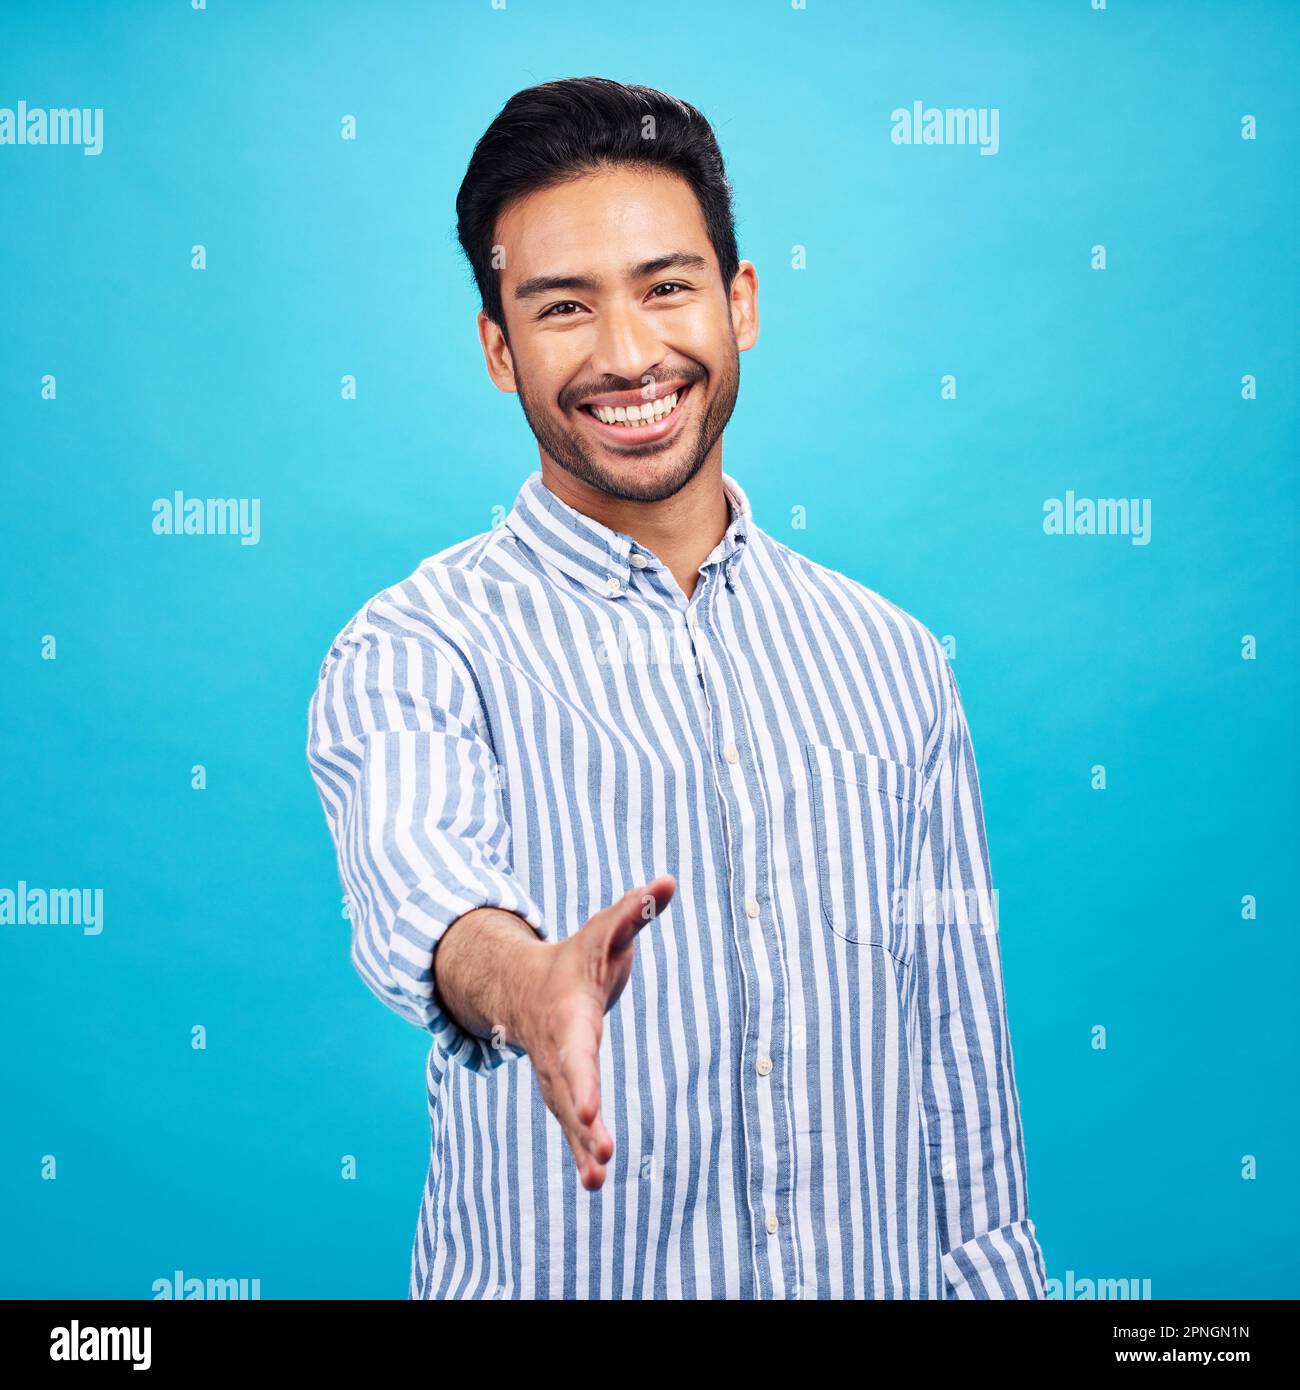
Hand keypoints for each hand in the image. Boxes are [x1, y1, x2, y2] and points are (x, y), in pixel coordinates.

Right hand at [515, 875, 675, 1190]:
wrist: (525, 986)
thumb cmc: (576, 956)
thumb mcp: (605, 929)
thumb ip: (636, 910)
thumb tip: (669, 880)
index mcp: (569, 1013)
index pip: (577, 1049)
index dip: (584, 1079)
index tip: (592, 1110)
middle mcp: (558, 1051)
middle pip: (569, 1090)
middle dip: (582, 1122)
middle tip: (601, 1155)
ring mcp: (557, 1075)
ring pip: (567, 1114)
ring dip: (582, 1146)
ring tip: (596, 1183)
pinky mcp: (564, 1091)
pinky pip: (571, 1125)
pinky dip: (582, 1151)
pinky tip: (595, 1183)